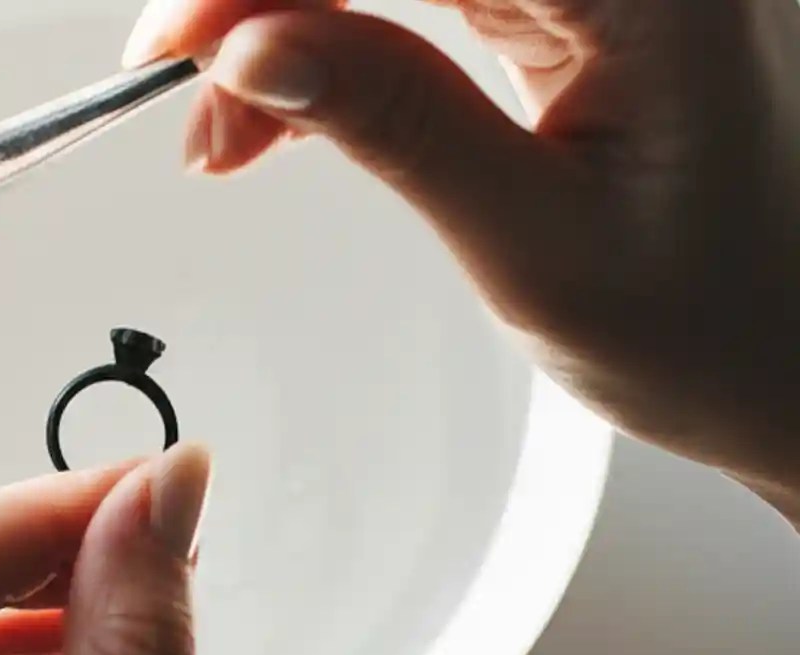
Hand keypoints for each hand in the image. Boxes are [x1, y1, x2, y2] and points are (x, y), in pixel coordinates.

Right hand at [123, 0, 799, 521]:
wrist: (785, 353)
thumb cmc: (714, 322)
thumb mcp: (535, 243)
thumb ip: (395, 124)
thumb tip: (250, 47)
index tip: (181, 44)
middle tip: (189, 89)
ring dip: (278, 5)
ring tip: (229, 125)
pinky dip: (323, 22)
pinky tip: (284, 93)